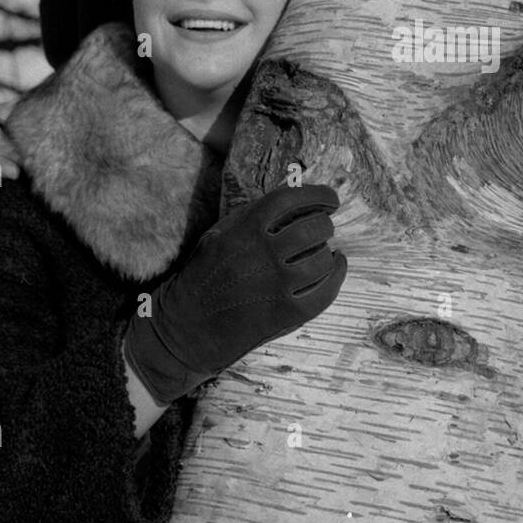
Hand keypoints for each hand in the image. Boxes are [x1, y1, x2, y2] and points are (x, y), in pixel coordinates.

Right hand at [124, 184, 346, 404]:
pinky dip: (336, 276)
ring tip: (322, 253)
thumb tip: (295, 198)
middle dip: (324, 225)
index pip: (292, 199)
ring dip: (328, 253)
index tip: (330, 199)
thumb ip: (253, 216)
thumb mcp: (219, 235)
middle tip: (323, 229)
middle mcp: (262, 253)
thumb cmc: (204, 276)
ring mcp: (275, 284)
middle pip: (315, 227)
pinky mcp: (284, 313)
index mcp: (244, 228)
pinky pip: (325, 291)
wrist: (185, 327)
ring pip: (323, 258)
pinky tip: (335, 268)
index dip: (318, 195)